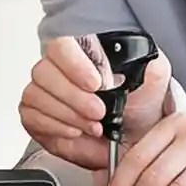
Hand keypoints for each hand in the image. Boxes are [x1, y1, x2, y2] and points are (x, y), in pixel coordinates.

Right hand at [19, 34, 172, 169]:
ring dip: (67, 114)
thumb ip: (152, 68)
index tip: (95, 83)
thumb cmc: (136, 110)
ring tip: (93, 126)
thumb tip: (148, 61)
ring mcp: (42, 93)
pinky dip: (56, 127)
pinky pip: (32, 118)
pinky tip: (75, 132)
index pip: (62, 46)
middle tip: (98, 112)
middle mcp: (56, 70)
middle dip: (73, 96)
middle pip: (45, 71)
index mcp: (81, 53)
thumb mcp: (153, 84)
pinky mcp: (34, 116)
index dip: (74, 64)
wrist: (129, 140)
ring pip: (37, 95)